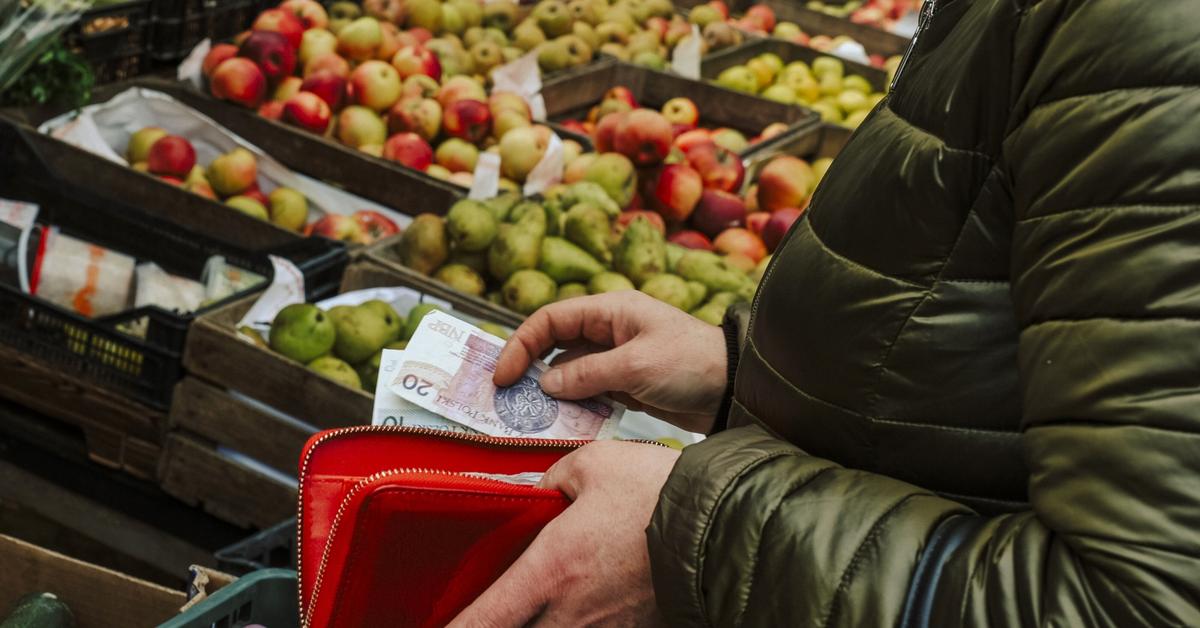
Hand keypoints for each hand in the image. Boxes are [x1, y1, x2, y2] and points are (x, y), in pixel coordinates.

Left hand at [447, 441, 679, 627]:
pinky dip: (580, 621)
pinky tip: (589, 599)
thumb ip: (553, 480)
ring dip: (544, 621)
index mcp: (548, 572)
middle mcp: (570, 614)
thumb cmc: (661, 495)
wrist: (725, 526)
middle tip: (494, 608)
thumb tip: (540, 490)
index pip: (483, 621)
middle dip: (500, 624)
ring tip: (551, 596)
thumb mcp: (595, 464)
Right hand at [494, 291, 726, 433]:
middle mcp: (609, 331)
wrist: (735, 390)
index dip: (520, 345)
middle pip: (554, 345)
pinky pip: (588, 392)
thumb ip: (587, 376)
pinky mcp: (626, 384)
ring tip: (529, 416)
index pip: (550, 320)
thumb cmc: (693, 365)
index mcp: (610, 311)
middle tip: (505, 399)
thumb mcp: (636, 367)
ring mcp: (616, 359)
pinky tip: (562, 423)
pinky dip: (573, 406)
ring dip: (549, 393)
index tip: (502, 377)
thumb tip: (546, 384)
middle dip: (528, 369)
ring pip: (568, 372)